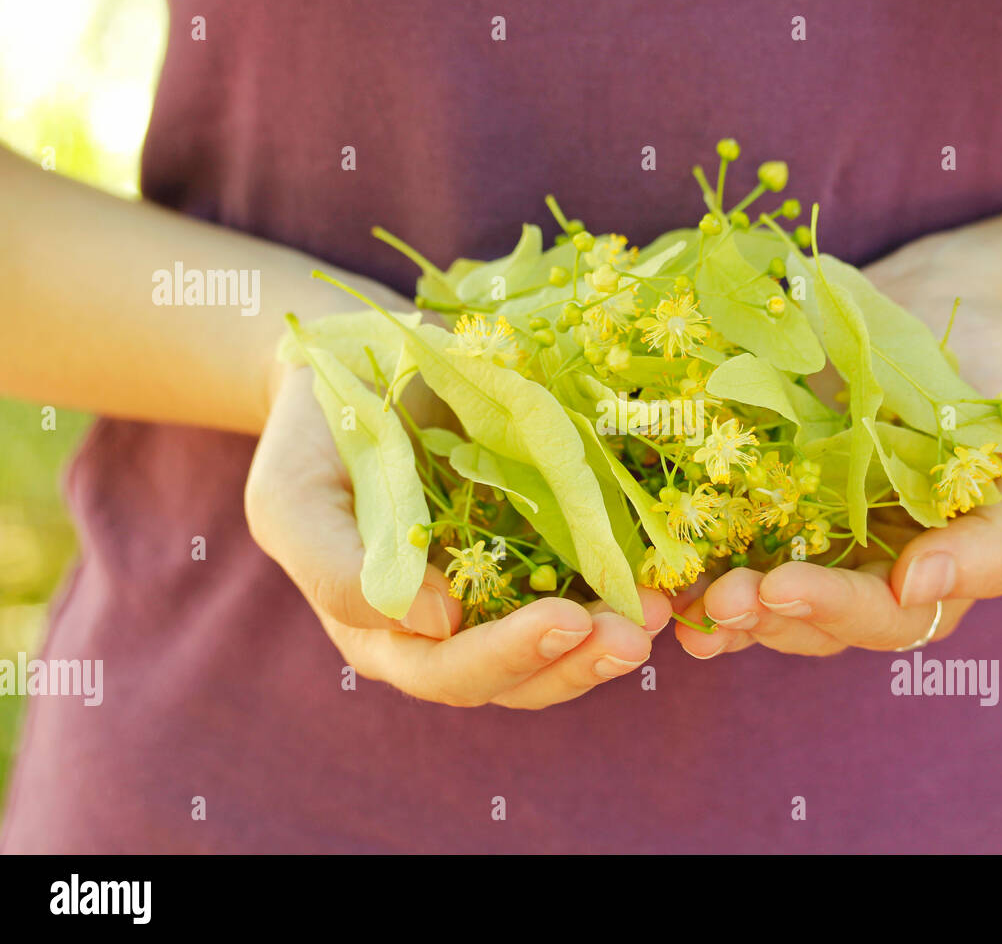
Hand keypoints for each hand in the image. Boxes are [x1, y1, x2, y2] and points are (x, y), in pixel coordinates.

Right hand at [247, 337, 669, 708]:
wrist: (351, 371)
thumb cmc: (314, 438)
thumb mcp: (293, 500)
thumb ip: (341, 573)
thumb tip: (440, 624)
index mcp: (384, 630)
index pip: (449, 670)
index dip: (508, 655)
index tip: (564, 620)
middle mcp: (447, 626)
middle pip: (518, 675)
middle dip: (578, 660)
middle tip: (636, 635)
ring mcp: (497, 588)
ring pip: (560, 643)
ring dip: (611, 635)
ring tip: (662, 611)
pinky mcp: (537, 544)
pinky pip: (583, 580)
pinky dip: (620, 583)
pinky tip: (660, 571)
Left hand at [675, 233, 1001, 657]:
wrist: (945, 307)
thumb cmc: (1001, 388)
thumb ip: (998, 541)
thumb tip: (919, 588)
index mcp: (935, 577)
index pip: (887, 619)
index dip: (835, 611)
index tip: (782, 586)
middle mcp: (868, 572)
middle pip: (816, 623)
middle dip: (766, 615)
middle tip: (722, 600)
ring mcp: (814, 539)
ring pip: (767, 597)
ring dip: (724, 605)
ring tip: (682, 600)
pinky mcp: (768, 499)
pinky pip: (730, 542)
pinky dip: (696, 562)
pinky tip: (660, 572)